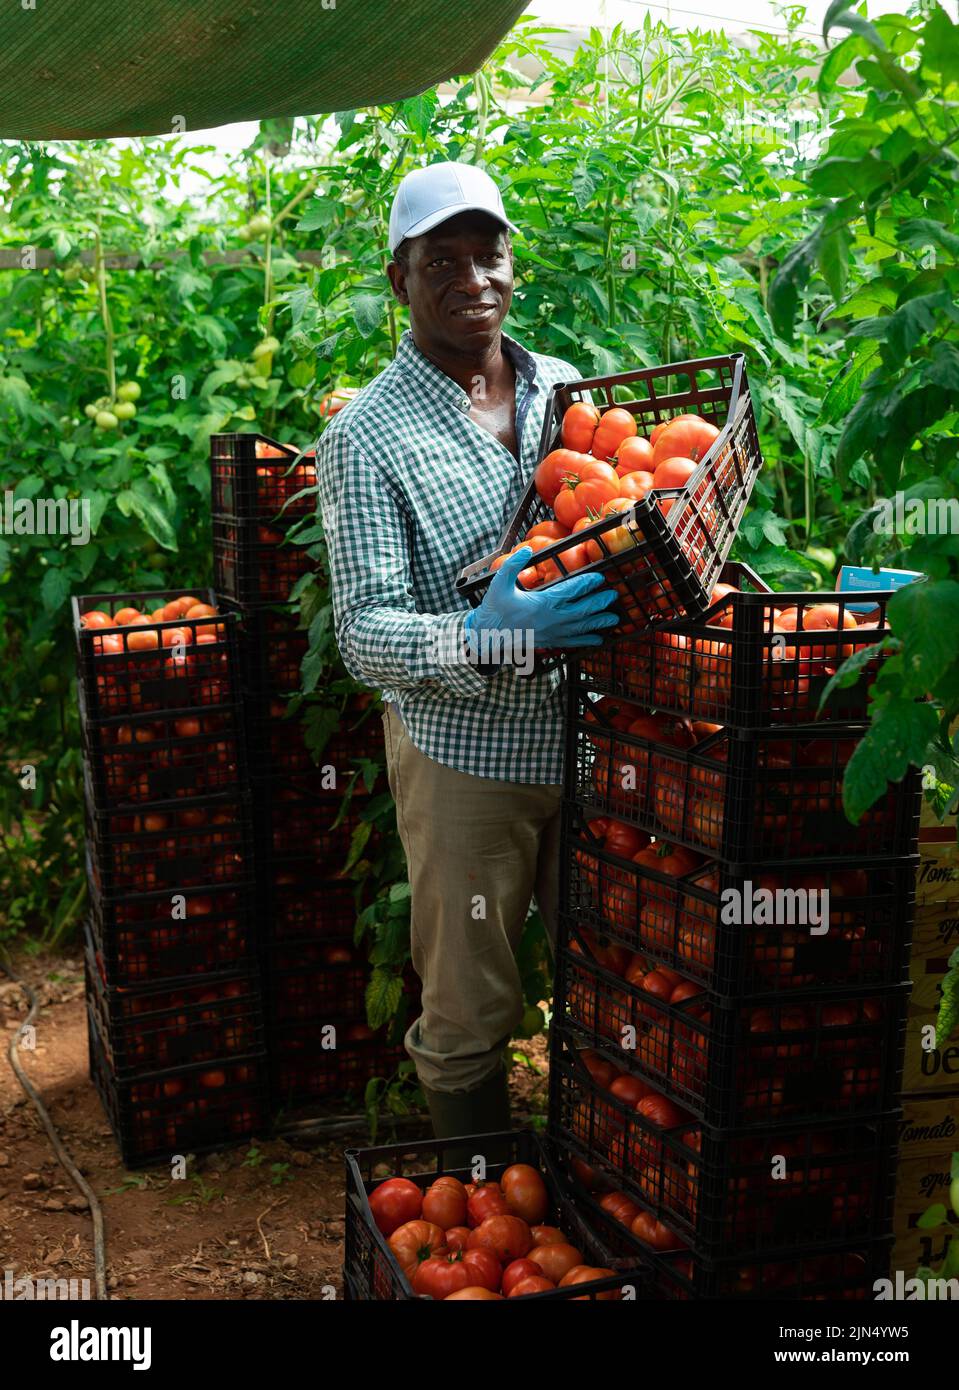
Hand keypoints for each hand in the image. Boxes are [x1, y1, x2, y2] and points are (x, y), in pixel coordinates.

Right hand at [465, 546, 618, 662]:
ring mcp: (551, 633)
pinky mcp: (549, 642)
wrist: (487, 637)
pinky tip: (599, 639)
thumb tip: (526, 549)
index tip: (599, 578)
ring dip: (598, 622)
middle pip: (581, 611)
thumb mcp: (498, 584)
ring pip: (580, 628)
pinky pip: (572, 642)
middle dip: (599, 603)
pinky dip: (587, 640)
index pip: (569, 591)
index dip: (586, 584)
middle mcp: (550, 620)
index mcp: (540, 604)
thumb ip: (513, 565)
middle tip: (613, 595)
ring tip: (614, 618)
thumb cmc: (494, 609)